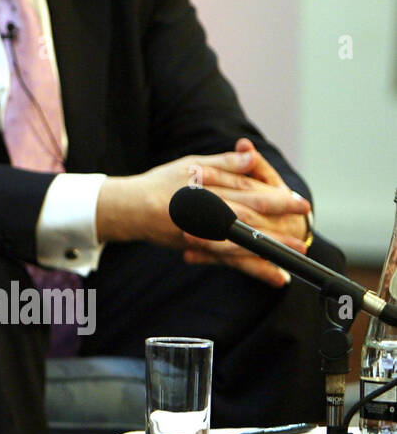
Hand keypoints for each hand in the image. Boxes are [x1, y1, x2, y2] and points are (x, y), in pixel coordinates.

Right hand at [96, 144, 309, 287]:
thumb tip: (252, 157)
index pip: (245, 191)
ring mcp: (198, 232)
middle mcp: (202, 211)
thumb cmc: (160, 183)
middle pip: (246, 218)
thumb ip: (224, 164)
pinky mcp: (196, 247)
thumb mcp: (191, 165)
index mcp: (204, 188)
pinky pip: (228, 260)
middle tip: (305, 231)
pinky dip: (252, 268)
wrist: (128, 209)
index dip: (273, 197)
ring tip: (296, 252)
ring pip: (239, 242)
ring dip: (270, 249)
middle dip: (278, 225)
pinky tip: (274, 276)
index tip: (298, 201)